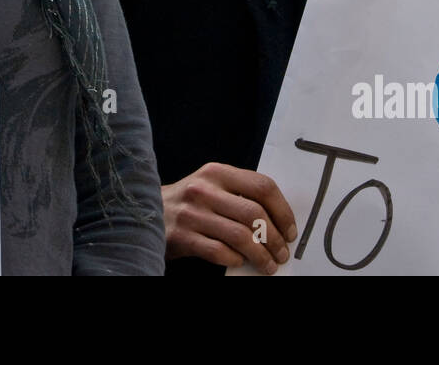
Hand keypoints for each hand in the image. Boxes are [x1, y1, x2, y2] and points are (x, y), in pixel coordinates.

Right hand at [162, 162, 296, 273]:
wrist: (148, 211)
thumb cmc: (189, 202)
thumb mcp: (211, 186)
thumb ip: (239, 194)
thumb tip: (278, 220)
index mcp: (217, 172)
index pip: (262, 186)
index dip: (283, 211)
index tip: (290, 230)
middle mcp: (204, 189)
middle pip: (254, 214)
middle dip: (275, 238)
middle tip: (282, 253)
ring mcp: (192, 213)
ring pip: (240, 236)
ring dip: (261, 255)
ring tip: (269, 265)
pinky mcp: (182, 237)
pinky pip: (220, 252)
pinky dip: (235, 260)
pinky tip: (239, 262)